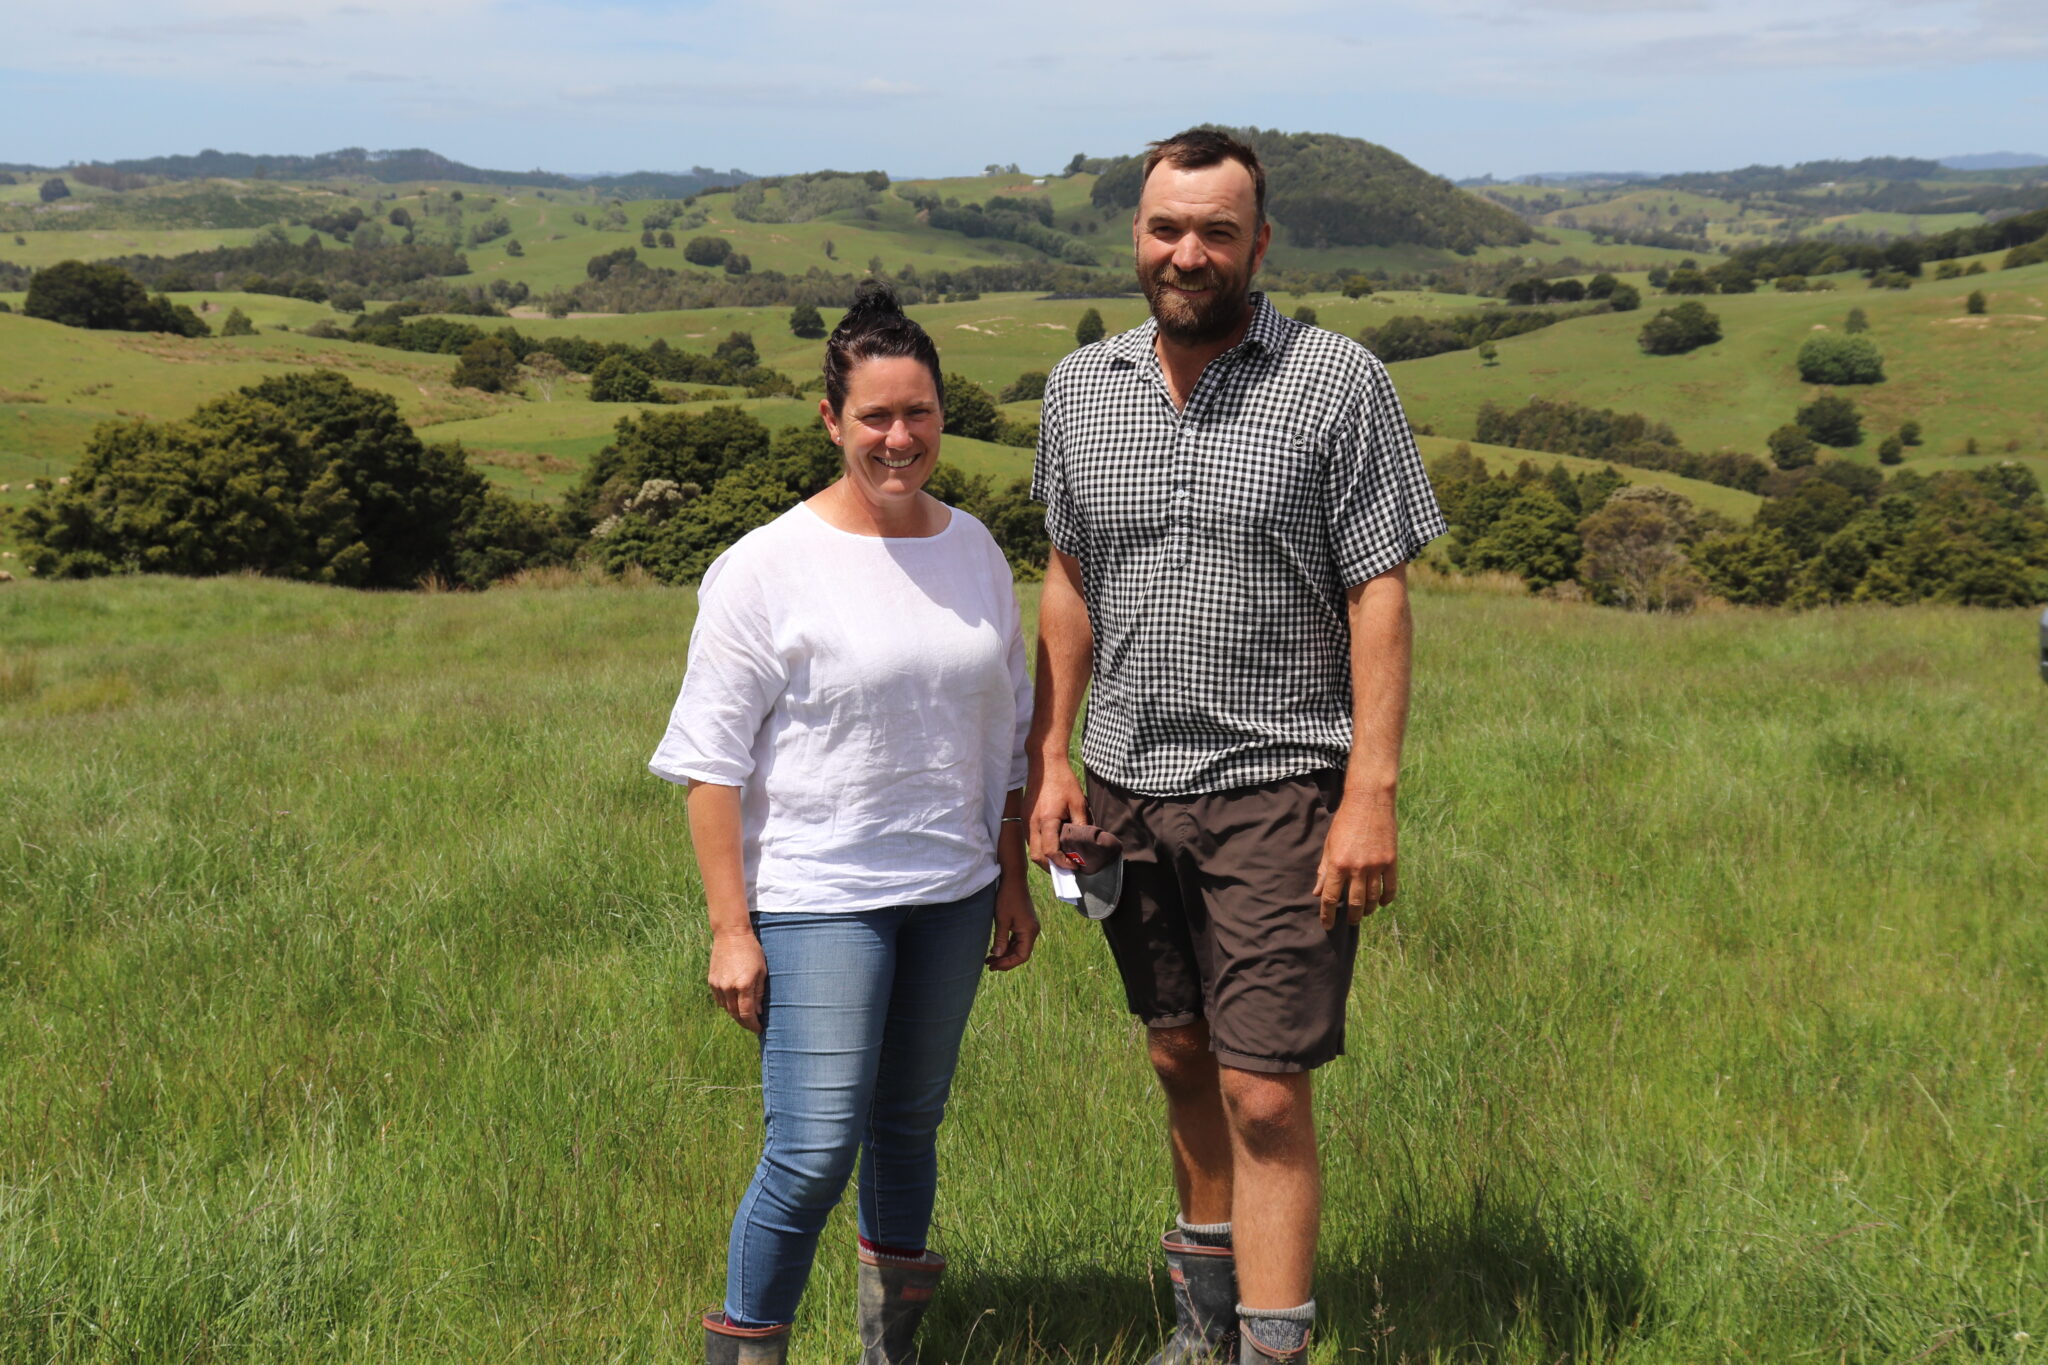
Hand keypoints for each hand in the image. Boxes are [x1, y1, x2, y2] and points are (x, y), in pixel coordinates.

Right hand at [708, 931, 767, 1032]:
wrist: (731, 934)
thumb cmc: (751, 951)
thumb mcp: (762, 971)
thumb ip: (759, 993)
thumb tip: (758, 1012)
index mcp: (744, 985)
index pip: (747, 1014)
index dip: (753, 1024)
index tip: (759, 1029)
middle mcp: (729, 988)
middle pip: (735, 1014)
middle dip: (745, 1023)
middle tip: (753, 1026)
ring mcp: (718, 985)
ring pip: (726, 1008)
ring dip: (735, 1015)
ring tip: (745, 1016)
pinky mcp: (711, 981)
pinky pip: (719, 1000)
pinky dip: (727, 1005)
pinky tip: (734, 1003)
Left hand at [986, 878, 1039, 970]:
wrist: (1014, 879)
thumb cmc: (1007, 897)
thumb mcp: (1002, 920)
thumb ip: (1000, 939)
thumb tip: (997, 956)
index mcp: (1029, 931)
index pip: (1022, 956)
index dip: (1008, 963)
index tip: (994, 966)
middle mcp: (1032, 931)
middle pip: (1021, 953)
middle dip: (1005, 960)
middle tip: (989, 965)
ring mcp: (1029, 927)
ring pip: (1018, 947)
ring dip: (1005, 953)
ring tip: (990, 959)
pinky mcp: (1024, 923)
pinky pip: (1017, 939)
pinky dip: (1007, 945)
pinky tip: (996, 948)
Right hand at [1026, 762, 1087, 868]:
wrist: (1045, 764)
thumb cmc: (1063, 781)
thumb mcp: (1079, 803)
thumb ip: (1082, 825)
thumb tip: (1086, 844)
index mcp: (1047, 821)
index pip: (1050, 852)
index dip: (1064, 863)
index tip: (1076, 865)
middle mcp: (1032, 824)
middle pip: (1037, 857)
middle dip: (1052, 867)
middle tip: (1068, 868)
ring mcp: (1026, 821)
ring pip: (1032, 849)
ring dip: (1045, 858)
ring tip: (1062, 859)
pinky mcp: (1025, 818)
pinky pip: (1031, 839)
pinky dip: (1041, 847)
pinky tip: (1053, 845)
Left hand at [1315, 791, 1397, 928]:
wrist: (1369, 801)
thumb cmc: (1345, 822)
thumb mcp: (1329, 845)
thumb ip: (1324, 870)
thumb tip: (1318, 892)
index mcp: (1338, 864)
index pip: (1331, 898)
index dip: (1328, 915)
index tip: (1327, 925)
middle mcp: (1357, 868)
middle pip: (1355, 903)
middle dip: (1351, 916)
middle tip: (1350, 921)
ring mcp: (1376, 866)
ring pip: (1373, 899)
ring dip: (1368, 910)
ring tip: (1365, 913)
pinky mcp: (1391, 862)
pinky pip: (1390, 888)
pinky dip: (1386, 899)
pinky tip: (1382, 903)